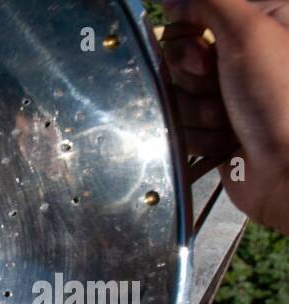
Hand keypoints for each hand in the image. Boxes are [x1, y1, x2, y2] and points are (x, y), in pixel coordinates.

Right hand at [161, 0, 288, 232]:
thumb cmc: (282, 98)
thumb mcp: (249, 32)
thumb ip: (208, 2)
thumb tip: (172, 0)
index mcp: (263, 22)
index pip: (193, 17)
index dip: (188, 38)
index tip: (205, 55)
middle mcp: (247, 55)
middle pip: (179, 58)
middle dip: (193, 80)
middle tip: (222, 90)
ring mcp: (231, 94)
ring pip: (179, 95)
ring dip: (199, 113)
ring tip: (231, 122)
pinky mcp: (218, 129)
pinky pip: (183, 127)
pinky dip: (201, 137)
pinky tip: (227, 142)